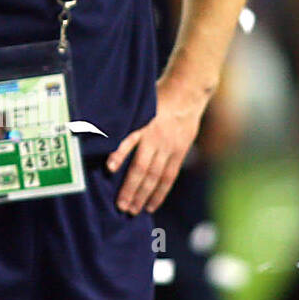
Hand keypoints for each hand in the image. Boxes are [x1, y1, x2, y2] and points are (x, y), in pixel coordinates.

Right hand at [106, 76, 205, 214]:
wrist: (188, 88)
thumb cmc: (185, 109)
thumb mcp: (187, 133)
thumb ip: (175, 149)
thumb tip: (165, 165)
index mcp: (178, 151)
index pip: (167, 180)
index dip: (157, 196)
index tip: (148, 209)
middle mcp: (166, 148)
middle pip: (151, 178)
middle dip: (140, 197)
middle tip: (128, 211)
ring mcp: (153, 136)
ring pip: (141, 167)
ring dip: (131, 186)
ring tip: (121, 201)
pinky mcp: (142, 124)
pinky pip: (129, 141)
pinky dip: (120, 154)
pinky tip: (111, 167)